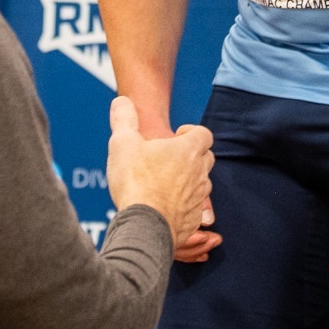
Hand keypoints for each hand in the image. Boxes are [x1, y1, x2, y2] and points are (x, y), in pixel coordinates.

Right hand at [105, 97, 217, 259]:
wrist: (144, 227)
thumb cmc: (136, 182)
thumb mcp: (123, 143)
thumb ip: (124, 119)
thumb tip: (122, 101)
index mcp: (188, 150)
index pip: (204, 134)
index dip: (192, 132)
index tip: (176, 136)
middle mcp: (200, 173)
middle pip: (206, 158)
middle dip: (192, 155)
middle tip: (170, 159)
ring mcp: (198, 198)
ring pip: (202, 184)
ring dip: (188, 181)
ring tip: (165, 183)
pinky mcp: (193, 220)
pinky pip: (194, 208)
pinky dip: (184, 205)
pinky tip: (165, 207)